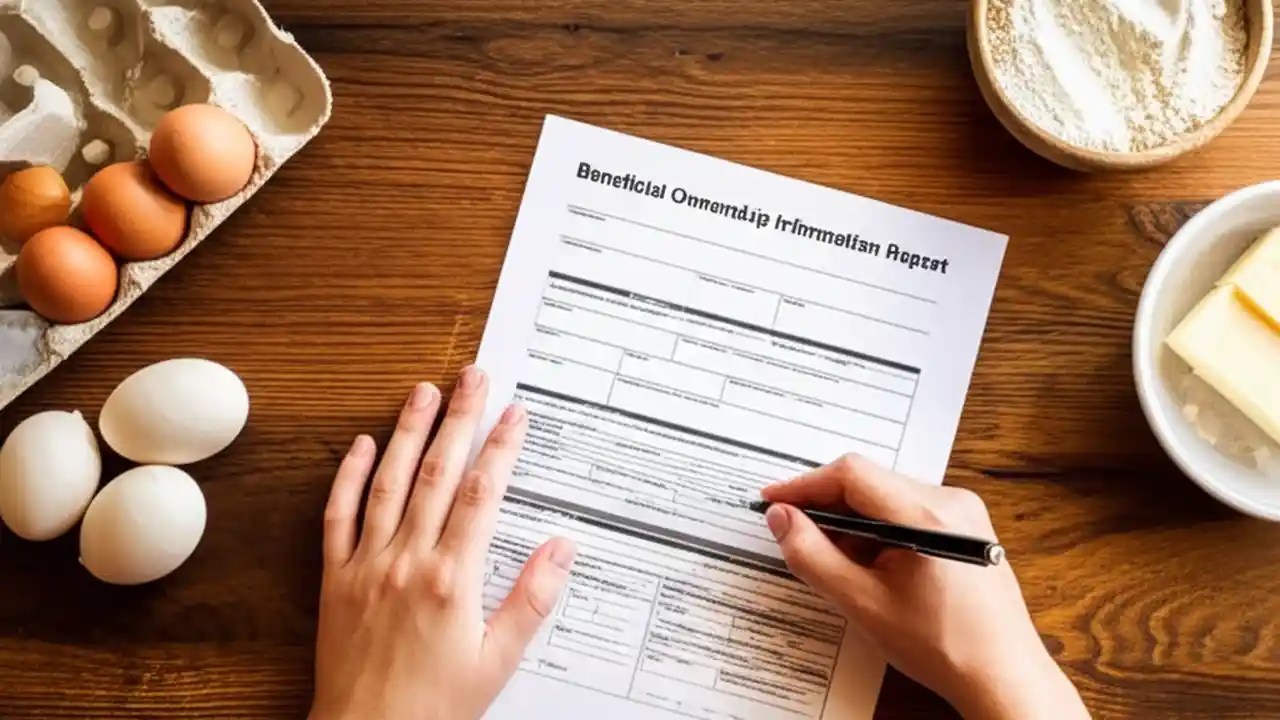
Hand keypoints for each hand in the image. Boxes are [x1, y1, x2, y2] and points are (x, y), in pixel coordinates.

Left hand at [311, 369, 576, 719]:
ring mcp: (367, 565)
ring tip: (423, 392)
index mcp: (452, 579)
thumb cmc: (435, 706)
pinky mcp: (336, 579)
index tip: (515, 415)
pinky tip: (362, 446)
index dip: (501, 448)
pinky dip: (349, 477)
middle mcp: (408, 561)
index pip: (482, 494)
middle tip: (473, 378)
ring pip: (389, 483)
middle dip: (459, 419)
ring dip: (407, 432)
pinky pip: (338, 516)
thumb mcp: (498, 660)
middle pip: (437, 473)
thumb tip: (562, 550)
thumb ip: (531, 600)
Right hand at [761, 455, 1088, 719]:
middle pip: (869, 482)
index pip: (852, 474)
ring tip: (837, 564)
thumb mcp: (863, 603)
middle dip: (826, 507)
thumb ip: (813, 556)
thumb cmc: (943, 646)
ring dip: (853, 522)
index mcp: (928, 514)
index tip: (773, 501)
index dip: (804, 485)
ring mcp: (964, 512)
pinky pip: (909, 512)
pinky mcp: (967, 527)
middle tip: (795, 536)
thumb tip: (781, 519)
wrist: (1002, 676)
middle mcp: (951, 501)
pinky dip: (879, 531)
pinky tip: (869, 566)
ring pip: (887, 497)